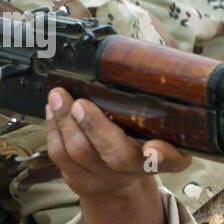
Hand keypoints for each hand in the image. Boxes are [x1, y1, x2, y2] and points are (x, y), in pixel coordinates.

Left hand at [44, 87, 190, 198]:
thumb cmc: (143, 137)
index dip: (161, 155)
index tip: (151, 148)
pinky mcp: (79, 177)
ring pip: (81, 153)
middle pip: (117, 156)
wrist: (122, 182)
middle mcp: (136, 168)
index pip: (170, 159)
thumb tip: (159, 40)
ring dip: (66, 122)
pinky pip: (60, 155)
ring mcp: (105, 176)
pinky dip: (53, 129)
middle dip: (96, 128)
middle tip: (80, 104)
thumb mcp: (164, 118)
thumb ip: (163, 87)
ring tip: (58, 96)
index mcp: (166, 155)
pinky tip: (53, 109)